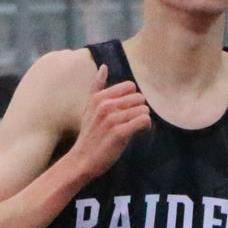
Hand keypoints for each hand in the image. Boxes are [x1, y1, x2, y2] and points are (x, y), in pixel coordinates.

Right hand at [66, 64, 151, 178]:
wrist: (82, 160)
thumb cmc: (89, 134)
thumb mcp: (88, 107)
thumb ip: (96, 87)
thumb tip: (104, 67)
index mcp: (99, 97)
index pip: (130, 86)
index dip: (132, 98)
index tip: (128, 110)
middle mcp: (105, 106)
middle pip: (139, 98)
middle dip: (139, 109)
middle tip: (133, 120)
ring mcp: (112, 119)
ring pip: (143, 109)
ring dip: (143, 119)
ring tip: (136, 128)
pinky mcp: (119, 133)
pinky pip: (143, 121)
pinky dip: (146, 126)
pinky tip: (140, 132)